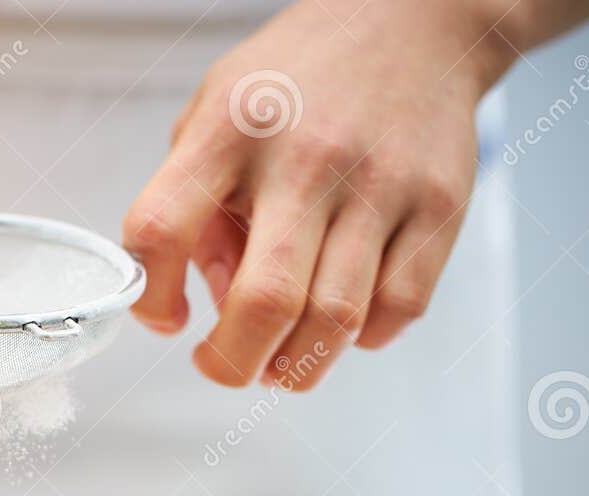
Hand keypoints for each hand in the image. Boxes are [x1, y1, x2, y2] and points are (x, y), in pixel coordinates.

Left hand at [122, 0, 515, 389]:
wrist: (416, 20)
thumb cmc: (297, 79)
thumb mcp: (214, 113)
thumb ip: (194, 204)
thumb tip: (206, 301)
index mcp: (229, 131)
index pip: (160, 230)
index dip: (150, 295)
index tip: (164, 319)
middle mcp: (305, 158)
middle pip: (264, 301)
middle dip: (232, 363)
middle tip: (223, 367)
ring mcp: (378, 185)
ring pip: (334, 321)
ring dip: (295, 366)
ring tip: (278, 362)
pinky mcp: (438, 207)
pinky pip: (396, 309)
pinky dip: (360, 339)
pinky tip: (339, 323)